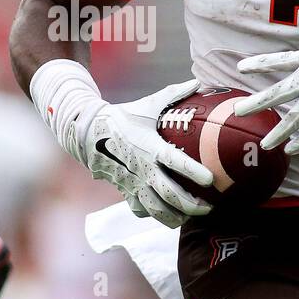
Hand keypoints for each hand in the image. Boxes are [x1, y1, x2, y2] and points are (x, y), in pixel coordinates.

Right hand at [83, 79, 214, 227]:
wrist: (88, 133)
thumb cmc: (123, 118)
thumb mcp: (147, 105)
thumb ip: (173, 95)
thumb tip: (197, 82)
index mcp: (149, 146)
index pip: (173, 161)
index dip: (192, 171)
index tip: (210, 179)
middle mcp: (141, 167)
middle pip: (168, 194)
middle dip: (191, 205)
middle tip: (209, 206)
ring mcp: (132, 182)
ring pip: (156, 208)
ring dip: (176, 216)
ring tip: (192, 214)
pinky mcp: (125, 190)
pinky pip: (141, 209)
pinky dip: (155, 215)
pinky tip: (168, 213)